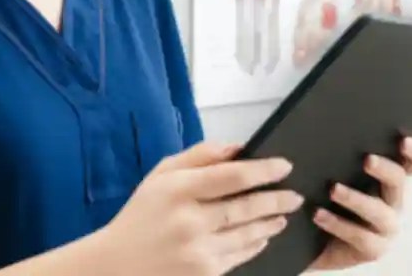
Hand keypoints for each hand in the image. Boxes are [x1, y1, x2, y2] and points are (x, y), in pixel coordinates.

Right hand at [90, 141, 305, 275]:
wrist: (117, 266)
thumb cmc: (142, 215)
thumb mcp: (160, 176)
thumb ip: (198, 157)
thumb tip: (238, 147)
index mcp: (177, 190)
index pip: (231, 176)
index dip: (263, 170)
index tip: (285, 166)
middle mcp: (190, 220)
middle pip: (246, 206)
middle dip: (277, 198)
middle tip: (295, 194)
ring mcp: (199, 250)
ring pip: (248, 233)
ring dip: (271, 222)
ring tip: (284, 213)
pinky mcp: (205, 273)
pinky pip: (241, 255)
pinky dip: (256, 243)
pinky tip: (264, 235)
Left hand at [307, 137, 411, 271]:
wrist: (308, 234)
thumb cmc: (322, 193)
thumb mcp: (327, 169)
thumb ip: (334, 153)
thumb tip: (321, 132)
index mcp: (388, 176)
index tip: (404, 141)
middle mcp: (393, 200)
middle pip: (398, 181)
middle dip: (385, 169)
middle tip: (366, 160)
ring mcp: (386, 226)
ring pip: (380, 212)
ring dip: (357, 199)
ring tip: (333, 190)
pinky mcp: (373, 248)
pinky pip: (360, 236)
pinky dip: (339, 224)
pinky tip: (318, 215)